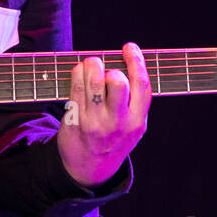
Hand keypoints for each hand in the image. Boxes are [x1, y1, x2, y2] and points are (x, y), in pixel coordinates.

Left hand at [56, 42, 150, 187]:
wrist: (89, 169)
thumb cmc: (113, 139)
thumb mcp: (133, 126)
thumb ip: (134, 101)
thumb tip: (126, 62)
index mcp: (137, 121)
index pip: (141, 85)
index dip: (136, 61)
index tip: (129, 48)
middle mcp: (117, 122)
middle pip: (117, 81)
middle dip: (110, 67)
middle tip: (105, 68)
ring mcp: (95, 122)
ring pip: (93, 80)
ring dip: (92, 65)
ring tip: (91, 65)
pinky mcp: (75, 120)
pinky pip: (75, 86)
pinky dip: (77, 72)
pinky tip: (80, 72)